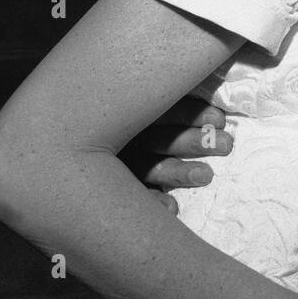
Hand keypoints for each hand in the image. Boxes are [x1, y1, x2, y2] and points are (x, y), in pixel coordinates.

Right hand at [120, 98, 232, 212]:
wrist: (71, 151)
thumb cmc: (139, 122)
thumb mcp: (152, 106)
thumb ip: (177, 99)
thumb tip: (217, 90)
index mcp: (139, 113)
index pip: (166, 110)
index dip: (193, 113)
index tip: (220, 119)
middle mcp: (128, 139)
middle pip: (162, 139)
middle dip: (195, 141)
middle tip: (226, 145)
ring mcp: (121, 166)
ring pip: (150, 168)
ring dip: (179, 171)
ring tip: (206, 175)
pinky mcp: (117, 190)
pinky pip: (137, 196)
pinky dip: (154, 202)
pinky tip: (173, 208)